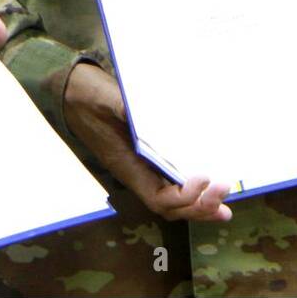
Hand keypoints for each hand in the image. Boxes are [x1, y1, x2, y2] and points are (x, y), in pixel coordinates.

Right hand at [62, 63, 232, 222]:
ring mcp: (140, 168)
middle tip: (224, 187)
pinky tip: (211, 188)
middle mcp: (134, 172)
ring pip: (173, 200)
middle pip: (170, 206)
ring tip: (225, 200)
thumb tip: (150, 113)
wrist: (71, 91)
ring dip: (200, 204)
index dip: (183, 196)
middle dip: (199, 204)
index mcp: (124, 164)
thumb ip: (126, 108)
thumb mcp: (106, 97)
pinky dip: (193, 192)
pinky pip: (171, 184)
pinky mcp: (147, 159)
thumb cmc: (87, 94)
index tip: (203, 177)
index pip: (158, 196)